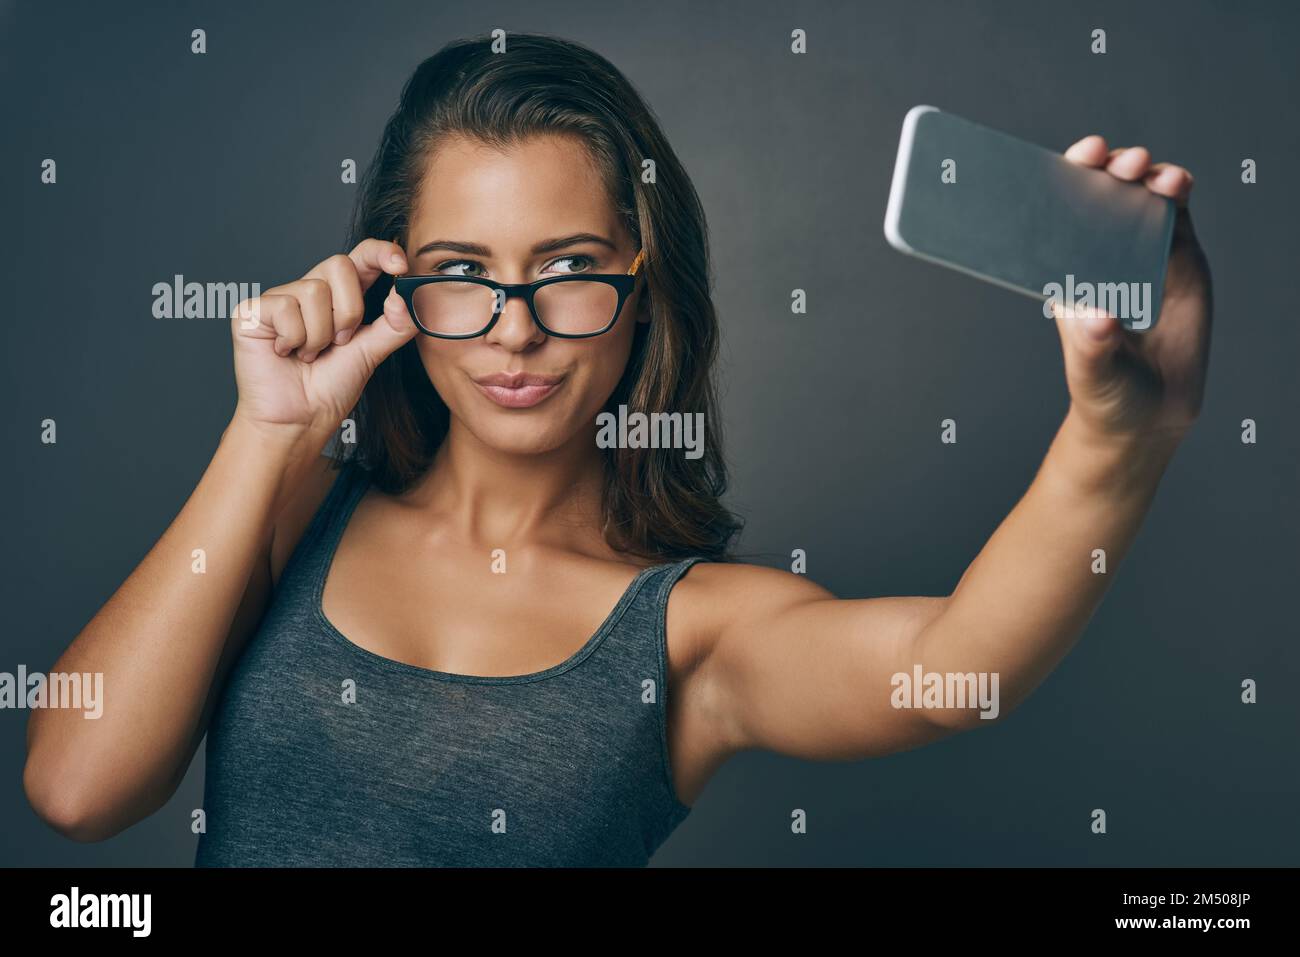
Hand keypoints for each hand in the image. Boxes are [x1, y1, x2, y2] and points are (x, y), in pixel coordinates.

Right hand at [229, 238, 418, 439]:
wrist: (300, 419)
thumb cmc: (330, 388)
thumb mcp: (373, 352)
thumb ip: (395, 324)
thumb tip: (404, 295)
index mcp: (341, 297)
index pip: (361, 257)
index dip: (381, 252)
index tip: (400, 266)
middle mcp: (310, 290)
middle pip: (339, 265)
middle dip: (349, 312)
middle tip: (338, 343)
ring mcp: (280, 298)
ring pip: (314, 290)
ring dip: (320, 334)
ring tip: (308, 353)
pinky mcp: (252, 310)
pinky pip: (285, 307)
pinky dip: (293, 338)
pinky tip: (284, 352)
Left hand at [1052, 136, 1212, 442]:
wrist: (1150, 414)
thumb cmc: (1106, 392)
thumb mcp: (1092, 374)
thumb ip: (1092, 348)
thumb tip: (1097, 317)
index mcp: (1067, 274)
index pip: (1059, 218)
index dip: (1065, 183)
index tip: (1076, 162)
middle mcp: (1100, 255)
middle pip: (1099, 197)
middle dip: (1106, 169)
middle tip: (1116, 162)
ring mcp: (1140, 253)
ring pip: (1139, 199)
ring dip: (1144, 177)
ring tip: (1153, 176)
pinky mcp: (1177, 260)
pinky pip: (1175, 217)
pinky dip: (1176, 194)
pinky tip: (1177, 184)